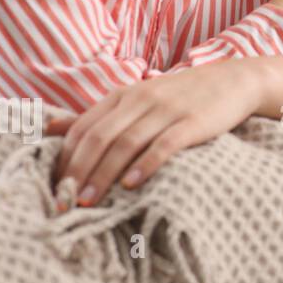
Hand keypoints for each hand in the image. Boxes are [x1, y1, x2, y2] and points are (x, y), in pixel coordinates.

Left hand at [45, 59, 262, 209]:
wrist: (233, 80)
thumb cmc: (181, 94)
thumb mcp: (135, 98)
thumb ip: (96, 114)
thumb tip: (49, 128)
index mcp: (123, 95)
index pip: (83, 128)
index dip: (65, 159)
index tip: (54, 188)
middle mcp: (140, 99)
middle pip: (99, 138)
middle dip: (78, 172)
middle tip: (65, 202)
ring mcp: (167, 110)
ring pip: (125, 143)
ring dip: (103, 175)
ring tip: (90, 201)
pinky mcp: (192, 122)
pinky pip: (163, 144)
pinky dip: (144, 165)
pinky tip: (131, 184)